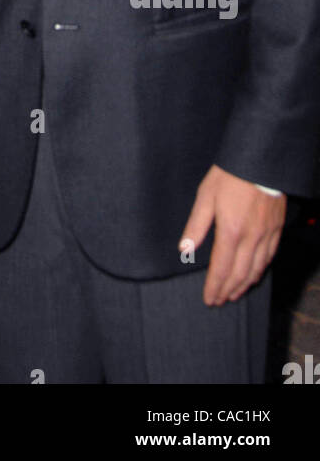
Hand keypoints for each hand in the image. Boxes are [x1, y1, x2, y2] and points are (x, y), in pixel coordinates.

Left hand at [179, 164, 285, 305]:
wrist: (260, 160)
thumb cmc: (229, 175)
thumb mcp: (205, 195)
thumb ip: (196, 225)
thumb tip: (184, 250)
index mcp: (230, 231)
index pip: (221, 269)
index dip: (215, 287)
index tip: (209, 299)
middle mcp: (251, 238)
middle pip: (239, 274)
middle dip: (228, 291)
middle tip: (219, 301)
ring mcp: (267, 235)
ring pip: (256, 269)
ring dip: (244, 285)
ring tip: (234, 294)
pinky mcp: (277, 229)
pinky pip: (269, 257)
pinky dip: (260, 271)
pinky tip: (254, 274)